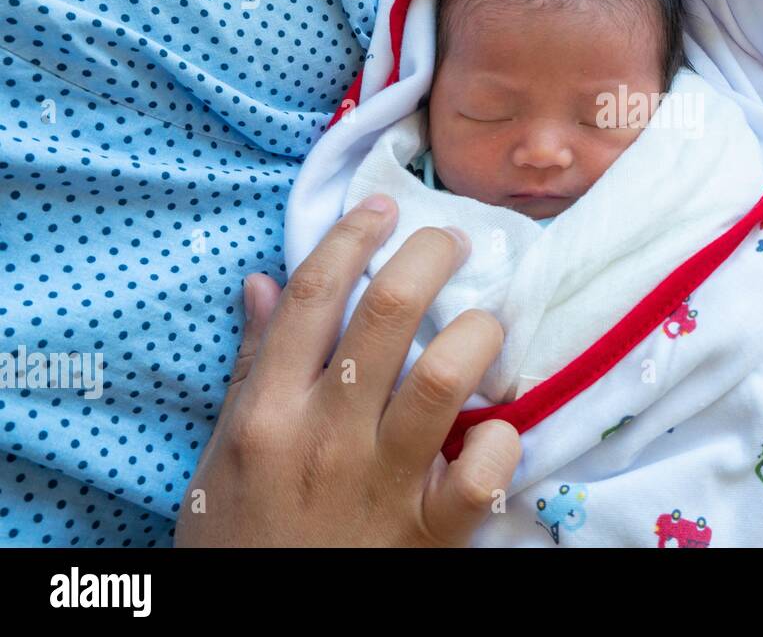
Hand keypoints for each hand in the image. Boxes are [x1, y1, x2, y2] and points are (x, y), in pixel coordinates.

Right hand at [176, 194, 521, 546]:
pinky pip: (483, 473)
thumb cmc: (240, 537)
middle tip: (453, 242)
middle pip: (389, 314)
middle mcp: (326, 435)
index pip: (317, 294)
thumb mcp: (221, 454)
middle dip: (430, 256)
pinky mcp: (429, 532)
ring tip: (485, 325)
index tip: (385, 207)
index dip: (355, 235)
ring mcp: (382, 481)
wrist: (258, 628)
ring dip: (477, 335)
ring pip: (444, 376)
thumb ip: (251, 368)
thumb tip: (266, 284)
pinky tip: (497, 430)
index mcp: (268, 410)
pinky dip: (501, 443)